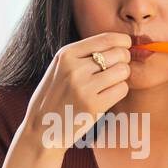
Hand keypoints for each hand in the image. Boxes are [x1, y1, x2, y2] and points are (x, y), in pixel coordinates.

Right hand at [23, 31, 132, 152]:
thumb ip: (83, 55)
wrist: (41, 129)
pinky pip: (121, 89)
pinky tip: (107, 96)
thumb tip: (119, 44)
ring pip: (123, 71)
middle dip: (123, 60)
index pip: (106, 38)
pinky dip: (119, 92)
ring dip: (122, 77)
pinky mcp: (93, 106)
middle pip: (119, 54)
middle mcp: (75, 68)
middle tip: (117, 69)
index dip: (123, 41)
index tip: (126, 46)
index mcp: (66, 55)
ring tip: (110, 84)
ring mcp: (84, 87)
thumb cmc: (54, 97)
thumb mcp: (60, 68)